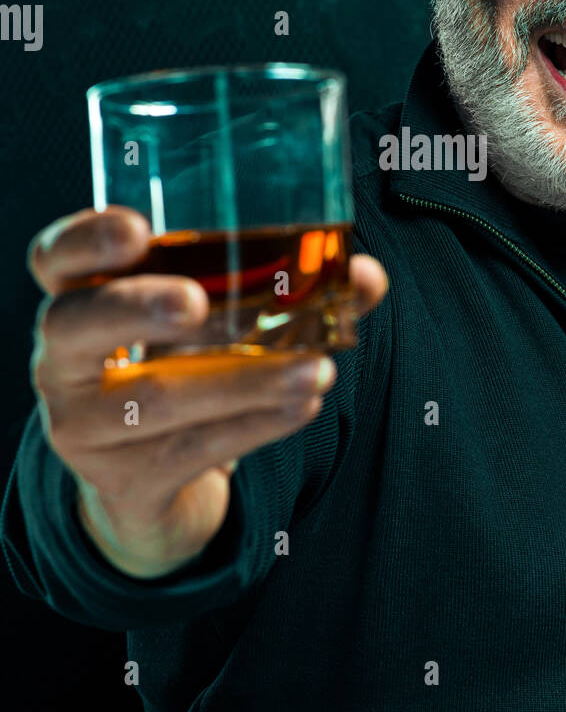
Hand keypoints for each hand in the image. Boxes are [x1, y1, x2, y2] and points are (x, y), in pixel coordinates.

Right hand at [27, 206, 388, 578]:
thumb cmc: (183, 370)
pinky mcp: (123, 478)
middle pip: (76, 324)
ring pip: (154, 398)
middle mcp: (65, 359)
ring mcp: (84, 424)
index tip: (136, 229)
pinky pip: (190, 450)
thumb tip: (365, 275)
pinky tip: (301, 407)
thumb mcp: (215, 325)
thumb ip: (286, 291)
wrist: (151, 481)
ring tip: (313, 370)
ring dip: (241, 382)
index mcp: (81, 297)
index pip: (54, 259)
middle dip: (135, 308)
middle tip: (196, 302)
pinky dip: (253, 426)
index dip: (84, 240)